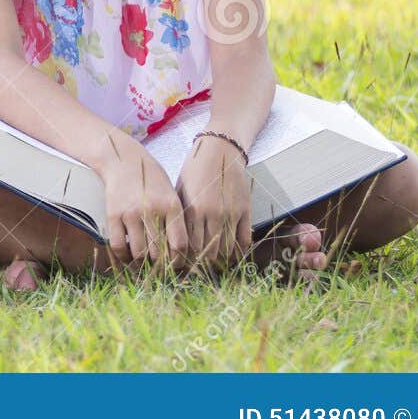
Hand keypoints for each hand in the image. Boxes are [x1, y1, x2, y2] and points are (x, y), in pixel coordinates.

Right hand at [97, 135, 189, 272]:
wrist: (124, 159)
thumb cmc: (152, 179)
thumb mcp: (171, 195)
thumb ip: (176, 221)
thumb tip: (179, 253)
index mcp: (172, 206)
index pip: (179, 245)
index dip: (179, 261)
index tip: (176, 265)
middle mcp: (152, 210)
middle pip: (159, 253)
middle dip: (160, 265)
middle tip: (159, 267)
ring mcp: (131, 213)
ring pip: (139, 253)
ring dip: (142, 263)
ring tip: (144, 263)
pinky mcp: (113, 214)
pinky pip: (118, 245)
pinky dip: (123, 256)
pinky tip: (128, 256)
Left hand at [175, 135, 252, 274]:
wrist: (220, 151)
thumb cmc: (194, 171)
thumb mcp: (180, 191)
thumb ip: (179, 216)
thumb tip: (172, 241)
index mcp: (192, 209)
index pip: (189, 246)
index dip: (186, 259)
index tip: (184, 265)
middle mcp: (211, 214)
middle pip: (208, 252)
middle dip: (203, 263)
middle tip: (199, 267)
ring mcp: (230, 213)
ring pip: (227, 250)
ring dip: (221, 259)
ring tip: (215, 263)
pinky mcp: (245, 211)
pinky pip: (244, 240)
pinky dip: (239, 251)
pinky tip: (233, 253)